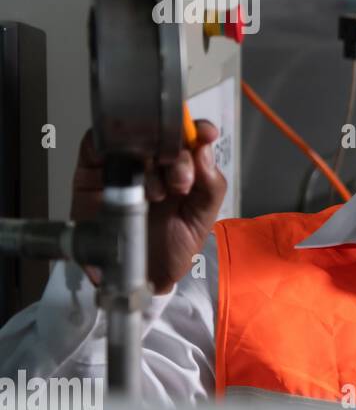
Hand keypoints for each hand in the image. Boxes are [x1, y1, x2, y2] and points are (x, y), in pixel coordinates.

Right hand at [70, 122, 227, 293]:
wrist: (142, 280)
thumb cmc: (172, 247)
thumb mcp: (201, 219)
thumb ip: (211, 186)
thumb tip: (205, 150)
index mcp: (181, 168)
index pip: (188, 137)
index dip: (197, 129)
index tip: (206, 134)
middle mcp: (152, 163)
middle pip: (160, 134)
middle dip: (175, 153)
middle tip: (181, 182)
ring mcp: (121, 166)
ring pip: (129, 139)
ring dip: (146, 157)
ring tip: (157, 193)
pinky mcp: (90, 175)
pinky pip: (94, 148)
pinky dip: (108, 148)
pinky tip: (126, 168)